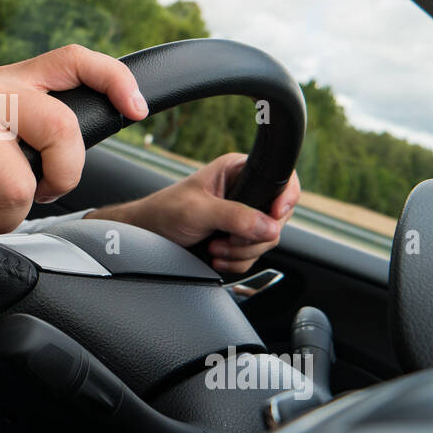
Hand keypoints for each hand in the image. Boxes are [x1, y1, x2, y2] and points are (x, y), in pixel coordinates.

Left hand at [110, 152, 299, 273]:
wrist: (147, 235)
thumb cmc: (164, 211)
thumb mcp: (198, 211)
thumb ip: (234, 216)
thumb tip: (269, 226)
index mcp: (238, 170)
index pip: (283, 180)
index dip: (285, 200)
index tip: (275, 217)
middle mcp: (245, 191)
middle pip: (277, 219)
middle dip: (251, 237)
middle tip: (226, 237)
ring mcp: (244, 217)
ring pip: (267, 241)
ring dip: (240, 252)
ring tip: (214, 246)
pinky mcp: (238, 238)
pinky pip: (254, 256)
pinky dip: (236, 261)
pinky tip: (216, 255)